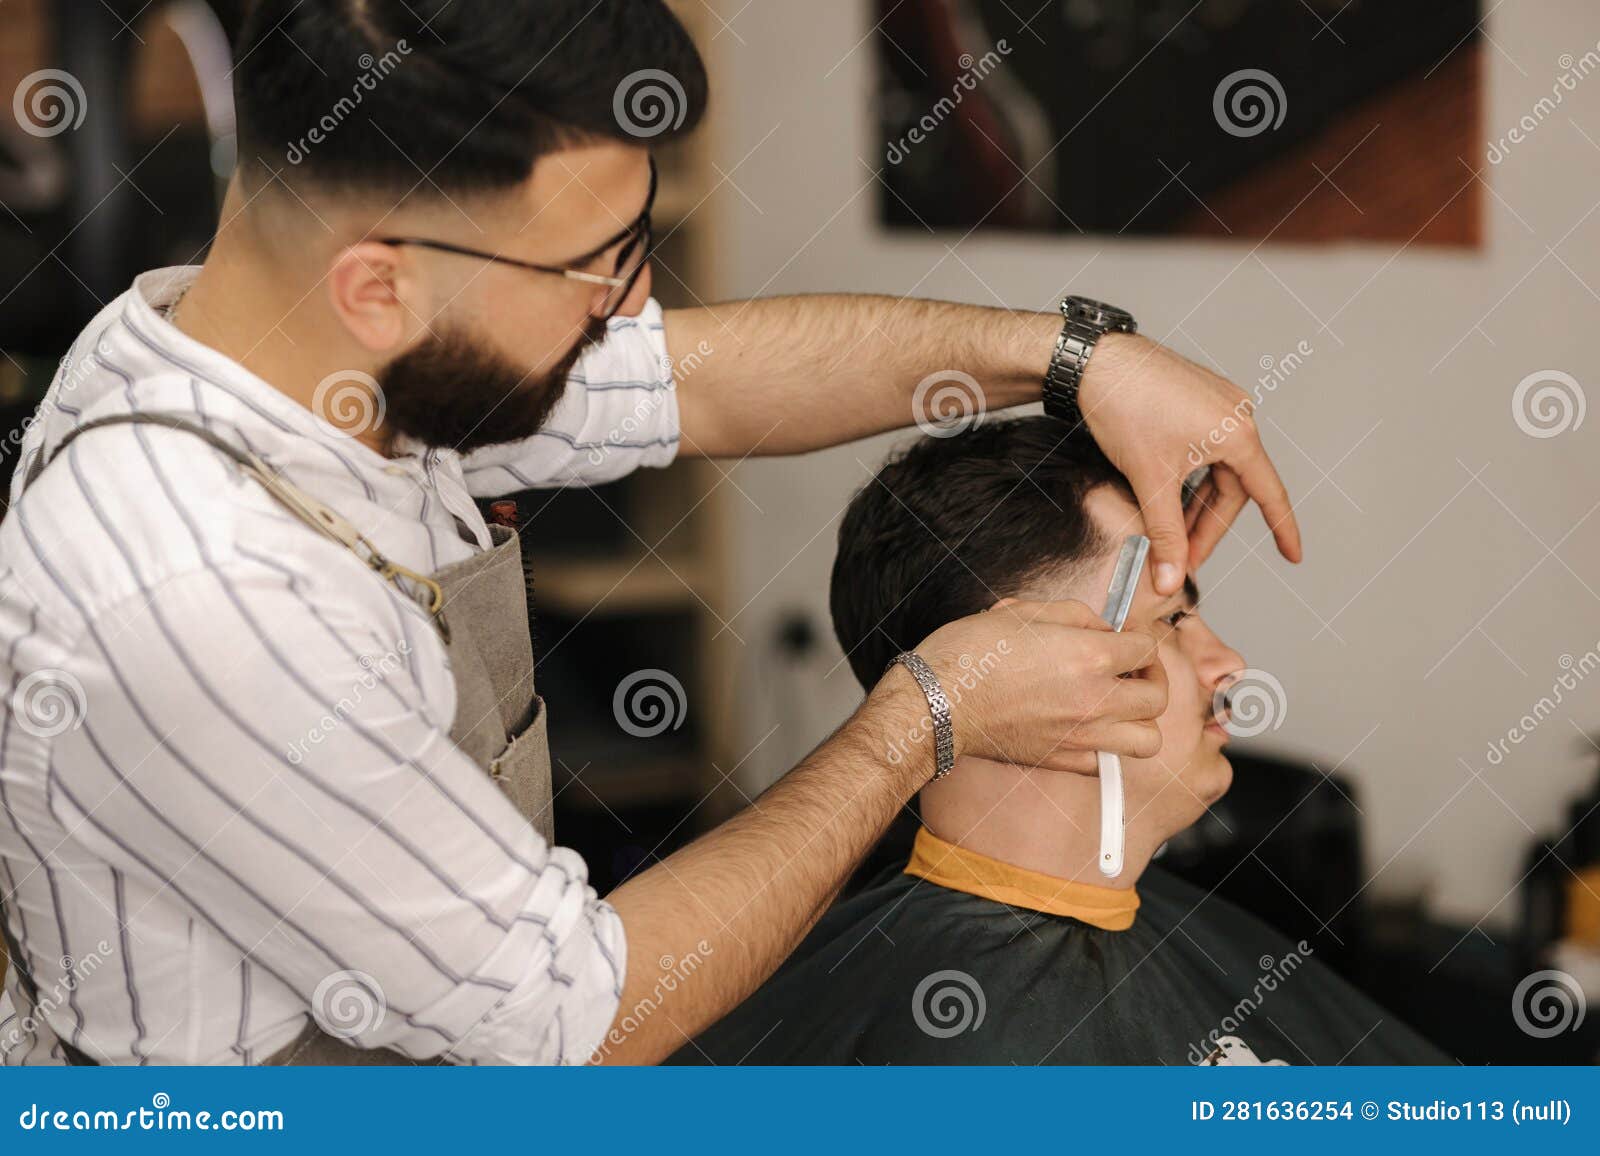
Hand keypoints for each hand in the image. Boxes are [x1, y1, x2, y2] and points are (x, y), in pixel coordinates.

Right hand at [883, 599, 1166, 776]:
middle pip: (1158, 698)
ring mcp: (1082, 737)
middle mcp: (1095, 701)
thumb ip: (1075, 615)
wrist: (937, 703)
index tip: (1126, 637)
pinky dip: (1106, 746)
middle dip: (1150, 678)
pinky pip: (1107, 761)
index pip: (1147, 649)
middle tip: (1130, 670)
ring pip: (1147, 740)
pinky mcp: (1063, 761)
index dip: (1139, 638)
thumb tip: (1103, 626)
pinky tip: (1086, 727)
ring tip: (1119, 705)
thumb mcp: (1022, 611)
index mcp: (1090, 657)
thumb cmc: (971, 653)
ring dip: (1140, 720)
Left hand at [1077, 332, 1302, 593]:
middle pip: (1233, 488)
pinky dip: (1189, 479)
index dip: (1282, 529)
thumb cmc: (1124, 407)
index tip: (1294, 555)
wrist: (1093, 361)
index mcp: (1238, 432)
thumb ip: (1164, 534)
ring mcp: (1217, 403)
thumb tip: (1170, 581)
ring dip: (1195, 505)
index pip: (1268, 493)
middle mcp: (1237, 414)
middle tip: (1183, 560)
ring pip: (1216, 470)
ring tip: (1170, 535)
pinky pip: (1204, 449)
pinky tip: (1167, 498)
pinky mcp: (1195, 399)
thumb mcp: (1150, 480)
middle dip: (1208, 527)